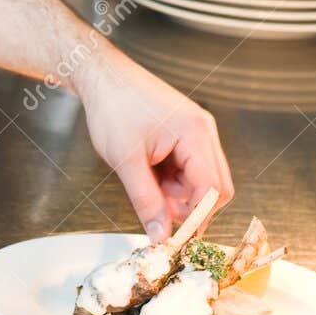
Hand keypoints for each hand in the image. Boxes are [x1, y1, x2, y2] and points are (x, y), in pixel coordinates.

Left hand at [74, 46, 232, 240]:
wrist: (101, 76)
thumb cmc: (113, 106)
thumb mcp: (126, 161)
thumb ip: (146, 201)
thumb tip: (161, 235)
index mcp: (196, 133)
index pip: (214, 189)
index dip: (197, 217)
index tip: (176, 238)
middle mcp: (203, 131)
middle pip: (214, 186)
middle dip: (188, 206)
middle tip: (157, 211)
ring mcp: (196, 132)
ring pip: (199, 181)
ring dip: (176, 194)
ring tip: (144, 183)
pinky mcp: (184, 134)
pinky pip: (187, 169)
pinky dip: (170, 181)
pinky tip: (147, 172)